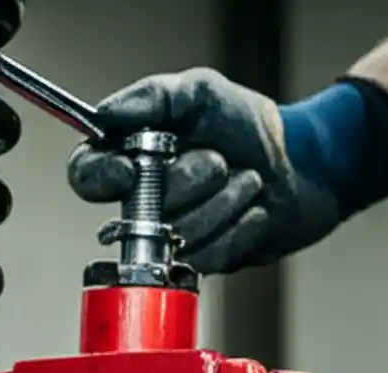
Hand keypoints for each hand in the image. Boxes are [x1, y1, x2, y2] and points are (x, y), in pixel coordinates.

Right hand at [67, 68, 340, 273]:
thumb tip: (105, 114)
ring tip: (247, 182)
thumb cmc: (247, 127)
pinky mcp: (201, 263)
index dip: (101, 177)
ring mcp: (170, 237)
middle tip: (220, 159)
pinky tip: (253, 212)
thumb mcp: (201, 92)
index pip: (85, 175)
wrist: (302, 165)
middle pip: (140, 209)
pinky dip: (240, 228)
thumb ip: (153, 97)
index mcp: (130, 157)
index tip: (130, 169)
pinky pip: (208, 258)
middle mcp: (143, 201)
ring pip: (179, 237)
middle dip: (192, 178)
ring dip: (225, 202)